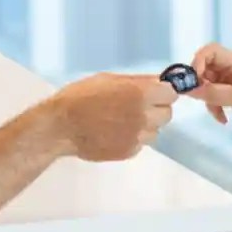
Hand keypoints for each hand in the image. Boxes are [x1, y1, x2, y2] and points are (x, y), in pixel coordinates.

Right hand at [49, 73, 177, 161]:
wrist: (60, 127)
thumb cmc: (80, 97)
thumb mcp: (109, 79)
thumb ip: (138, 81)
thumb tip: (159, 80)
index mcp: (141, 94)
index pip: (171, 94)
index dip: (163, 93)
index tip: (154, 93)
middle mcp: (144, 116)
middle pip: (167, 114)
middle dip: (157, 109)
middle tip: (137, 107)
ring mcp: (137, 137)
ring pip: (155, 131)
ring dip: (146, 126)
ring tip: (122, 121)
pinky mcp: (129, 152)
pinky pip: (141, 144)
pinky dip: (133, 139)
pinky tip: (115, 132)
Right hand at [189, 43, 231, 130]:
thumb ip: (212, 93)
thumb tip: (189, 90)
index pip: (210, 51)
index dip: (198, 62)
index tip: (195, 81)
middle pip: (205, 68)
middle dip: (201, 85)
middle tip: (202, 99)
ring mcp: (230, 79)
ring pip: (207, 84)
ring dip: (208, 99)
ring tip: (218, 114)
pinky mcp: (230, 91)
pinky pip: (214, 94)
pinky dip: (214, 105)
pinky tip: (222, 118)